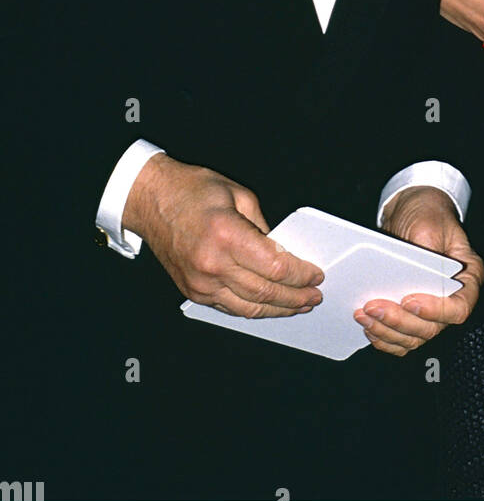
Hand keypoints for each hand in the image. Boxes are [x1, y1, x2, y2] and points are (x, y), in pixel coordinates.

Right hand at [123, 155, 323, 317]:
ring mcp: (200, 283)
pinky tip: (269, 305)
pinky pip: (230, 307)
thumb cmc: (193, 190)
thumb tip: (284, 253)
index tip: (316, 275)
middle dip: (296, 297)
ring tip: (298, 306)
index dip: (301, 274)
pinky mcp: (193, 291)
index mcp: (227, 235)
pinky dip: (253, 308)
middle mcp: (212, 264)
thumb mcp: (239, 195)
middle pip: (265, 292)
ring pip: (249, 307)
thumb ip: (263, 226)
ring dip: (278, 310)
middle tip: (315, 296)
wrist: (151, 200)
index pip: (276, 267)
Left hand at [354, 188, 482, 356]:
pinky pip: (403, 338)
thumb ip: (422, 253)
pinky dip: (385, 338)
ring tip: (363, 315)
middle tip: (373, 307)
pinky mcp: (413, 313)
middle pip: (433, 327)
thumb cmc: (428, 213)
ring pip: (415, 337)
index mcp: (469, 276)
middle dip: (400, 321)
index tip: (410, 301)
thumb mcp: (428, 224)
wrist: (414, 209)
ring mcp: (432, 308)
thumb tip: (406, 280)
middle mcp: (453, 297)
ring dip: (387, 332)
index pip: (460, 307)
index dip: (436, 311)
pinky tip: (369, 326)